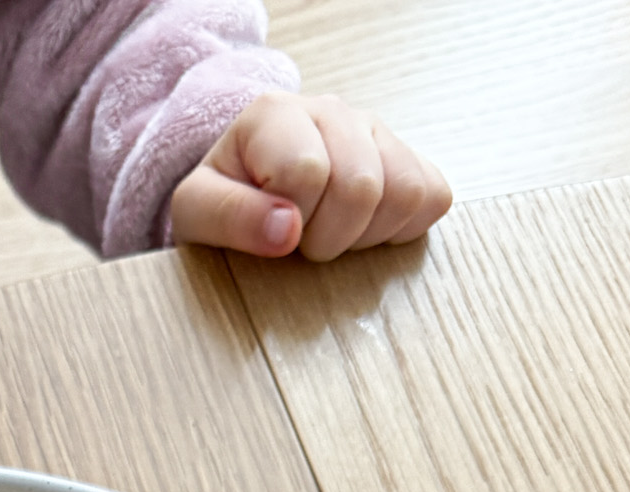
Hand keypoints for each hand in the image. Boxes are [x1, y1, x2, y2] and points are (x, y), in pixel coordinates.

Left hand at [170, 92, 451, 261]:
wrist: (243, 193)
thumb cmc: (222, 203)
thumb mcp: (197, 213)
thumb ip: (229, 218)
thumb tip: (286, 230)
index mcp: (275, 115)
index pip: (308, 173)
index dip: (289, 222)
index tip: (271, 232)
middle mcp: (330, 112)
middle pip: (361, 186)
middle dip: (328, 236)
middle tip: (301, 242)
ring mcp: (374, 131)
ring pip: (405, 192)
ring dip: (365, 236)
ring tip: (329, 235)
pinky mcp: (407, 157)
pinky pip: (432, 197)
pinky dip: (401, 229)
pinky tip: (362, 232)